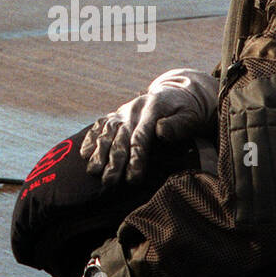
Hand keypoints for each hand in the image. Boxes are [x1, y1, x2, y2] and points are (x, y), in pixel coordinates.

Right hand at [80, 68, 217, 184]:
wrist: (175, 95)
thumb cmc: (186, 111)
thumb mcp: (191, 116)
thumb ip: (178, 124)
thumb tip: (161, 131)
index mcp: (154, 108)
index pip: (142, 135)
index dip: (136, 157)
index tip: (133, 178)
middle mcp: (134, 108)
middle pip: (121, 136)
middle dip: (114, 160)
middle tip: (109, 181)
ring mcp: (123, 111)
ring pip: (107, 131)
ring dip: (99, 152)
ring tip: (93, 171)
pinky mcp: (116, 114)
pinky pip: (99, 124)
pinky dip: (90, 138)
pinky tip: (84, 154)